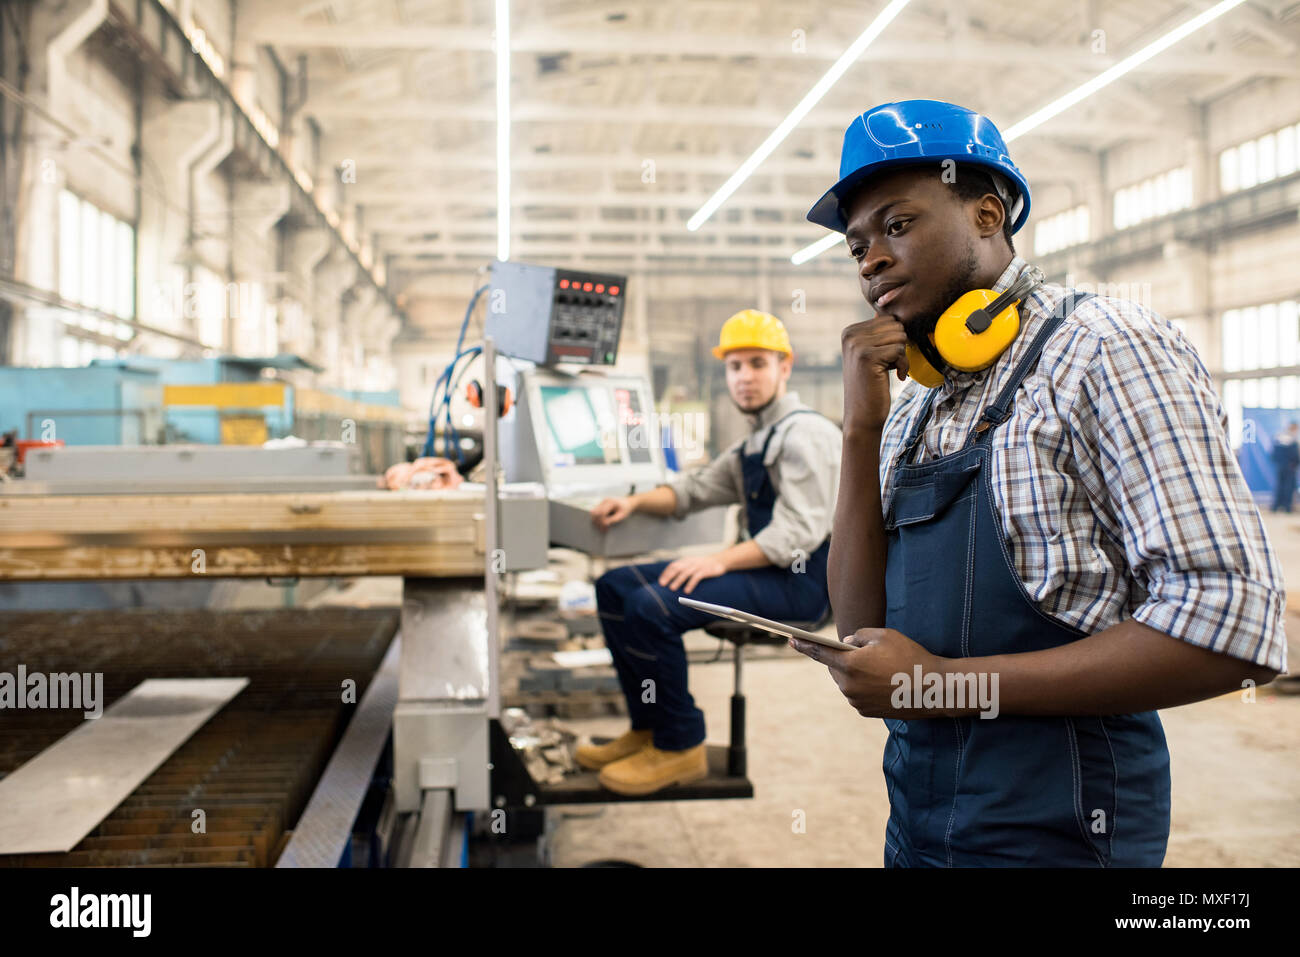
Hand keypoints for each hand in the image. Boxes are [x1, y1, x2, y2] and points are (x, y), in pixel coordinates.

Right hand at [591, 496, 633, 529]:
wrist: (626, 503)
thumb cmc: (625, 509)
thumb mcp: (622, 515)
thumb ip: (613, 520)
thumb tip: (604, 525)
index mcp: (611, 502)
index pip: (602, 512)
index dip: (602, 522)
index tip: (605, 530)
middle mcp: (604, 501)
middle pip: (595, 512)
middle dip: (597, 522)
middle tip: (602, 531)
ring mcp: (601, 502)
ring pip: (593, 512)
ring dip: (595, 521)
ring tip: (601, 528)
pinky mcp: (599, 505)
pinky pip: (594, 513)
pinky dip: (596, 519)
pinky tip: (601, 525)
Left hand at [657, 554, 727, 593]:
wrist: (720, 561)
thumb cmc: (703, 565)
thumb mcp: (692, 564)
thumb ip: (683, 569)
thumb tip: (670, 581)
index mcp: (686, 560)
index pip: (673, 565)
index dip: (666, 573)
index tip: (660, 582)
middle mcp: (690, 562)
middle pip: (677, 568)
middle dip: (669, 577)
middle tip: (663, 585)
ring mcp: (698, 566)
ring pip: (686, 572)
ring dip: (678, 581)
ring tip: (672, 589)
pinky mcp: (705, 570)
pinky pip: (696, 577)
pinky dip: (690, 584)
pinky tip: (687, 591)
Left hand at [788, 627, 947, 718]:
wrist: (933, 689)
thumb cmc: (910, 656)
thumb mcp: (883, 635)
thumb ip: (858, 636)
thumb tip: (845, 644)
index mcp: (850, 665)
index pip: (820, 653)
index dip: (804, 645)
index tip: (791, 639)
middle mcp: (849, 686)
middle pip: (835, 669)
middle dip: (842, 659)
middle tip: (861, 652)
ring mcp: (857, 702)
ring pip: (846, 682)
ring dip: (854, 673)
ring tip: (878, 667)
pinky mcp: (866, 712)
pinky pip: (857, 694)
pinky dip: (863, 686)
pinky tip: (882, 681)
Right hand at [840, 315, 909, 432]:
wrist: (863, 415)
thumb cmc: (872, 385)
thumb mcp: (871, 354)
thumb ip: (878, 333)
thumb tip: (886, 310)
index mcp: (849, 331)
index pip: (888, 319)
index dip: (895, 339)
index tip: (886, 358)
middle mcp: (850, 335)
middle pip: (895, 325)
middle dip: (899, 346)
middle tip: (890, 365)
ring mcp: (857, 345)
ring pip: (899, 336)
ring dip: (901, 356)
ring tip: (891, 370)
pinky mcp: (867, 357)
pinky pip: (899, 349)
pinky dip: (903, 365)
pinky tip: (895, 376)